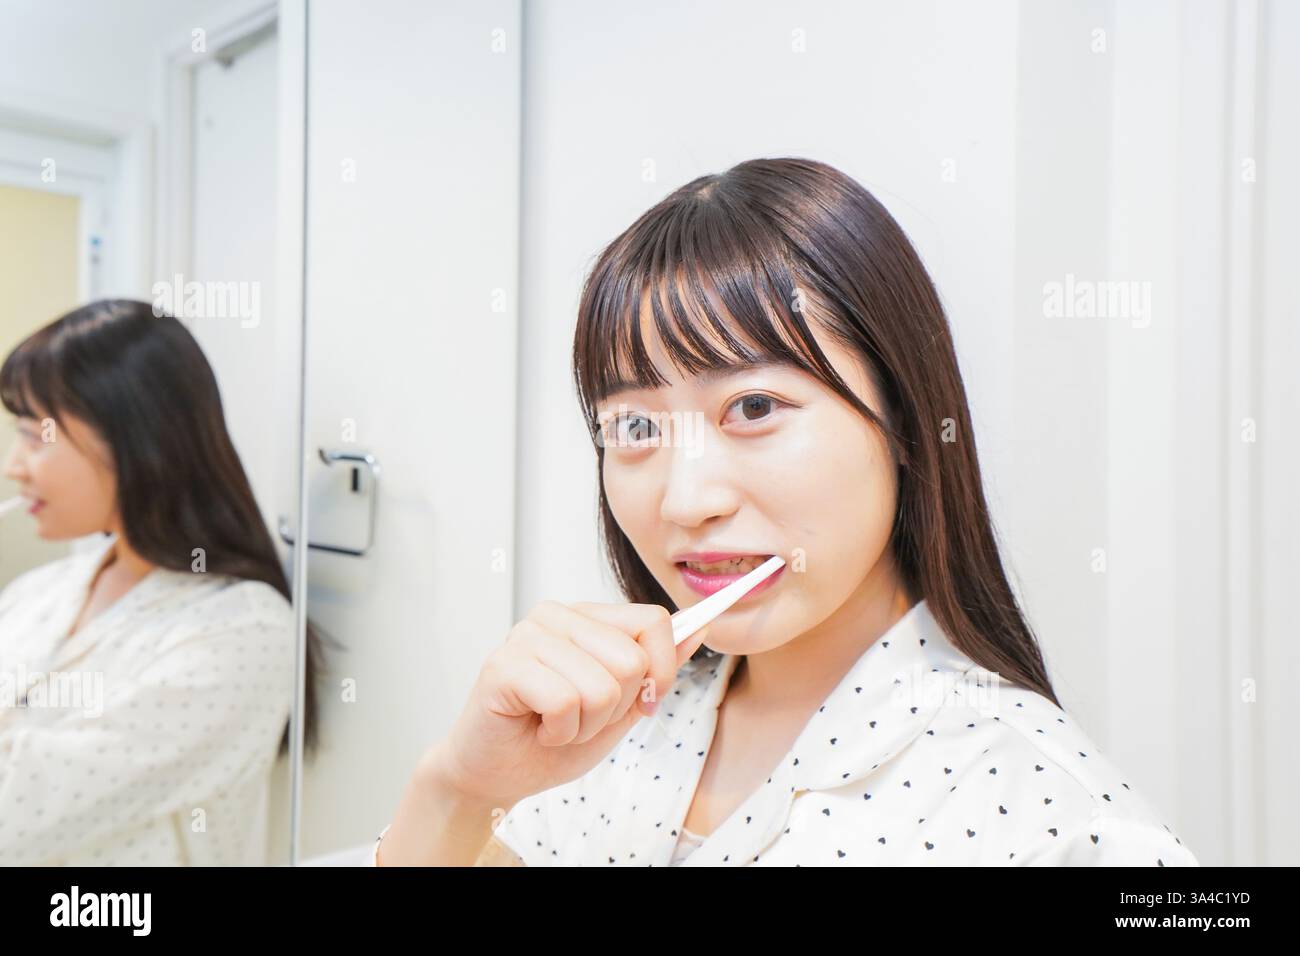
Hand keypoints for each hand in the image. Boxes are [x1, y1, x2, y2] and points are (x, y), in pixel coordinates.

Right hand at [431, 600, 708, 809]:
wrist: (496, 776)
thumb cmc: (552, 739)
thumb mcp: (621, 706)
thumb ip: (656, 669)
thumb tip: (699, 627)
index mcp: (586, 617)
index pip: (653, 620)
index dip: (661, 671)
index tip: (644, 701)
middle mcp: (556, 616)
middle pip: (631, 659)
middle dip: (615, 709)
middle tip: (580, 718)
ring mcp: (527, 636)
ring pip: (601, 686)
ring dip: (585, 725)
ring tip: (557, 725)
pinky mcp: (504, 666)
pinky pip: (565, 702)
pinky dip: (560, 732)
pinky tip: (539, 730)